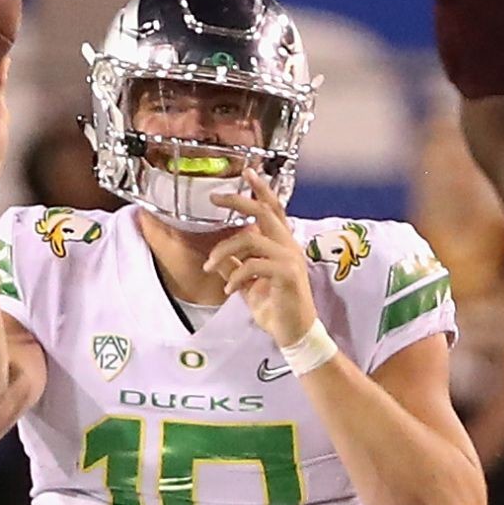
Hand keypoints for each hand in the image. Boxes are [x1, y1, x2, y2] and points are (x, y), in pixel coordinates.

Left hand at [207, 174, 319, 347]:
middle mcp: (289, 246)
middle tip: (215, 197)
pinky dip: (235, 276)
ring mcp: (289, 259)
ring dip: (224, 250)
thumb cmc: (275, 308)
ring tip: (209, 265)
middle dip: (239, 200)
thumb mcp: (249, 285)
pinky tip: (229, 289)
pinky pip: (254, 265)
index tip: (247, 172)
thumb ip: (235, 268)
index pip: (273, 210)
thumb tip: (218, 257)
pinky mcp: (287, 274)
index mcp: (283, 245)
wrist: (294, 333)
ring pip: (251, 238)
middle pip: (264, 213)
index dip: (261, 190)